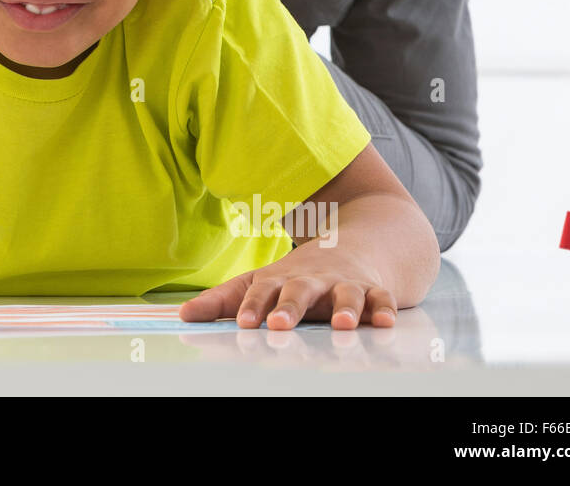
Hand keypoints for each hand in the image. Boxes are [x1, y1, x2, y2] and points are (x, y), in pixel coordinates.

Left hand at [178, 242, 397, 329]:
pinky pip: (382, 298)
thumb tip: (182, 316)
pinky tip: (386, 322)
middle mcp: (312, 280)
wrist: (356, 242)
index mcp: (280, 280)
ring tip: (343, 325)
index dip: (251, 307)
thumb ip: (222, 301)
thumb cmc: (299, 274)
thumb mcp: (260, 282)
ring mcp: (344, 283)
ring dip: (345, 308)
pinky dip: (385, 308)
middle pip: (299, 291)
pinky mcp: (374, 289)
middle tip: (278, 325)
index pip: (261, 292)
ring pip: (346, 294)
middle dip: (289, 308)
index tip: (242, 324)